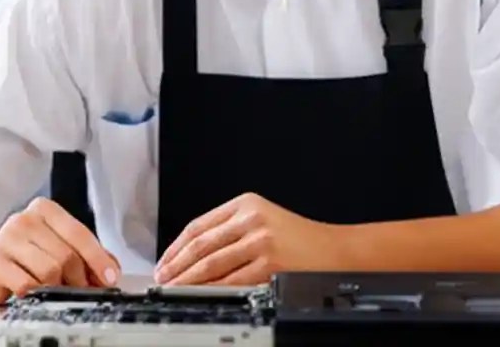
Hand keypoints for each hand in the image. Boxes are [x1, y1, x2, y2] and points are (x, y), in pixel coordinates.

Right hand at [0, 196, 121, 304]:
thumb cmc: (24, 254)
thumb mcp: (55, 246)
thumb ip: (85, 254)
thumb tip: (112, 270)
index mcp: (44, 209)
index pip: (78, 232)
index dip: (97, 258)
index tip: (110, 278)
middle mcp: (24, 219)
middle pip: (66, 255)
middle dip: (79, 279)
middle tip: (82, 291)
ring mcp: (6, 239)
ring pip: (49, 271)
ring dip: (58, 288)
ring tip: (55, 292)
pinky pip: (28, 284)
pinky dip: (37, 294)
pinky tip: (34, 293)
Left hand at [154, 193, 342, 285]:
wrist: (336, 251)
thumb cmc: (301, 239)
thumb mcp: (264, 220)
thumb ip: (231, 230)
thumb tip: (192, 255)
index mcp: (246, 204)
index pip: (199, 224)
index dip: (176, 246)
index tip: (164, 261)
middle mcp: (251, 218)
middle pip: (201, 244)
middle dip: (176, 264)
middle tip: (163, 278)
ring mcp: (261, 240)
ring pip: (212, 263)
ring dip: (188, 279)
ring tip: (175, 288)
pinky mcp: (270, 263)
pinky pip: (232, 280)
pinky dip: (212, 289)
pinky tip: (201, 295)